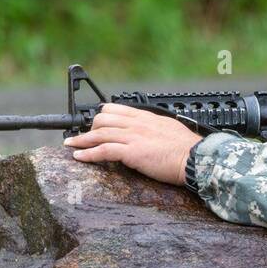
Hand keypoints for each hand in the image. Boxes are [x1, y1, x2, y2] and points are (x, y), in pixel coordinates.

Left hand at [64, 104, 202, 185]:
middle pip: (103, 119)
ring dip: (81, 140)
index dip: (101, 117)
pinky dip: (88, 154)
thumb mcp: (170, 129)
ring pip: (99, 133)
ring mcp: (133, 136)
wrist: (196, 158)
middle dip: (89, 128)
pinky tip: (79, 157)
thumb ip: (156, 128)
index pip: (116, 109)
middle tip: (82, 137)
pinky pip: (103, 151)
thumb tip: (151, 134)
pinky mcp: (132, 152)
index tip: (93, 123)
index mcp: (146, 116)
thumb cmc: (187, 148)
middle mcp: (136, 123)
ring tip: (71, 145)